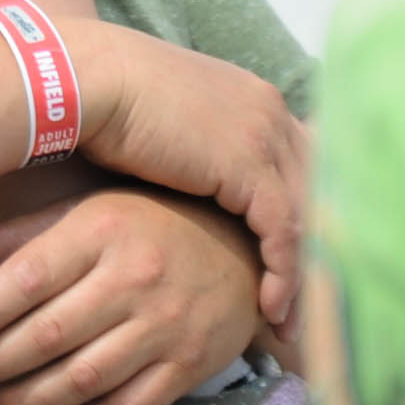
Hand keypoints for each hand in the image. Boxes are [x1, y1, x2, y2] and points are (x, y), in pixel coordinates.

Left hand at [0, 185, 262, 404]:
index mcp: (99, 230)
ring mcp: (165, 325)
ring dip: (26, 402)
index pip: (27, 278)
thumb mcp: (78, 217)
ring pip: (83, 378)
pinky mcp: (189, 365)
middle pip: (49, 334)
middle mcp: (133, 278)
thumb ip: (9, 243)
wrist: (243, 247)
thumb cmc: (143, 226)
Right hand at [70, 27, 305, 328]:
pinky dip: (282, 275)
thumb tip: (197, 192)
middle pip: (317, 193)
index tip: (293, 265)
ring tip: (290, 323)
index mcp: (255, 100)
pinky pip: (283, 232)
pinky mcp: (249, 166)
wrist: (87, 81)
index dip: (302, 218)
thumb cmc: (106, 102)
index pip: (302, 165)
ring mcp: (265, 136)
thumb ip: (199, 153)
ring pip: (308, 218)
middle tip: (309, 305)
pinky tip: (271, 309)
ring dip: (304, 275)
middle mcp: (271, 113)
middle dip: (316, 252)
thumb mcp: (169, 126)